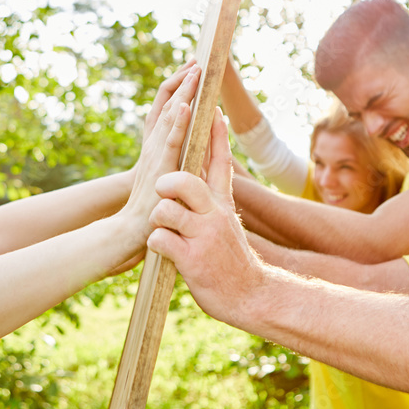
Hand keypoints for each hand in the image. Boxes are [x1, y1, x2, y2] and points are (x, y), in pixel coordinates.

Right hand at [119, 65, 200, 243]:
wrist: (130, 228)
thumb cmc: (149, 205)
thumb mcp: (166, 174)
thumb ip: (178, 158)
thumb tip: (196, 144)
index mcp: (156, 143)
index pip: (168, 106)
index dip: (180, 85)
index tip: (194, 68)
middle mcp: (154, 143)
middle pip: (170, 104)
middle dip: (184, 82)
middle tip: (198, 61)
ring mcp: (156, 153)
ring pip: (172, 117)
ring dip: (184, 93)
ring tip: (196, 73)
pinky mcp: (161, 167)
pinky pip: (172, 141)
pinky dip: (180, 122)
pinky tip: (188, 106)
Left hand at [147, 108, 265, 324]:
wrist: (252, 297)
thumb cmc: (231, 261)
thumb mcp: (227, 226)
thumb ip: (212, 204)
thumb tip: (196, 180)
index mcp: (223, 204)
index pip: (220, 162)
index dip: (215, 136)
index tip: (212, 110)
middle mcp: (216, 215)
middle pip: (184, 181)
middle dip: (167, 183)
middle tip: (164, 192)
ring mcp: (204, 236)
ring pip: (165, 210)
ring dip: (159, 222)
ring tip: (169, 235)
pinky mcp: (192, 259)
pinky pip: (160, 240)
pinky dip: (157, 246)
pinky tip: (167, 254)